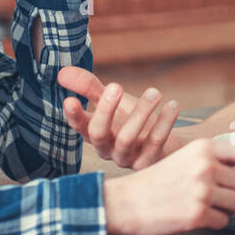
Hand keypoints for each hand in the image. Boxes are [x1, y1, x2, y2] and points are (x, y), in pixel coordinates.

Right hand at [59, 66, 185, 169]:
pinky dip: (164, 123)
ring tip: (155, 92)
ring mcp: (128, 158)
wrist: (165, 144)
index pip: (79, 126)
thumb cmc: (132, 120)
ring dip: (140, 112)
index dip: (74, 115)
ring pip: (127, 139)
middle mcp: (108, 149)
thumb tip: (62, 72)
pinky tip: (172, 105)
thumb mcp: (112, 101)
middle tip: (116, 85)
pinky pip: (155, 143)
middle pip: (99, 134)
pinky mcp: (149, 162)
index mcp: (96, 133)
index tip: (69, 100)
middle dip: (105, 110)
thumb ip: (89, 87)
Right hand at [101, 138, 234, 234]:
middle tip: (219, 196)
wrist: (124, 202)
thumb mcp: (184, 157)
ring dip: (227, 208)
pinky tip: (194, 216)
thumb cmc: (155, 181)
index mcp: (204, 148)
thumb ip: (213, 158)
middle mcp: (206, 166)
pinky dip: (213, 222)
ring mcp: (202, 191)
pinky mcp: (197, 215)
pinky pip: (224, 222)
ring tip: (205, 205)